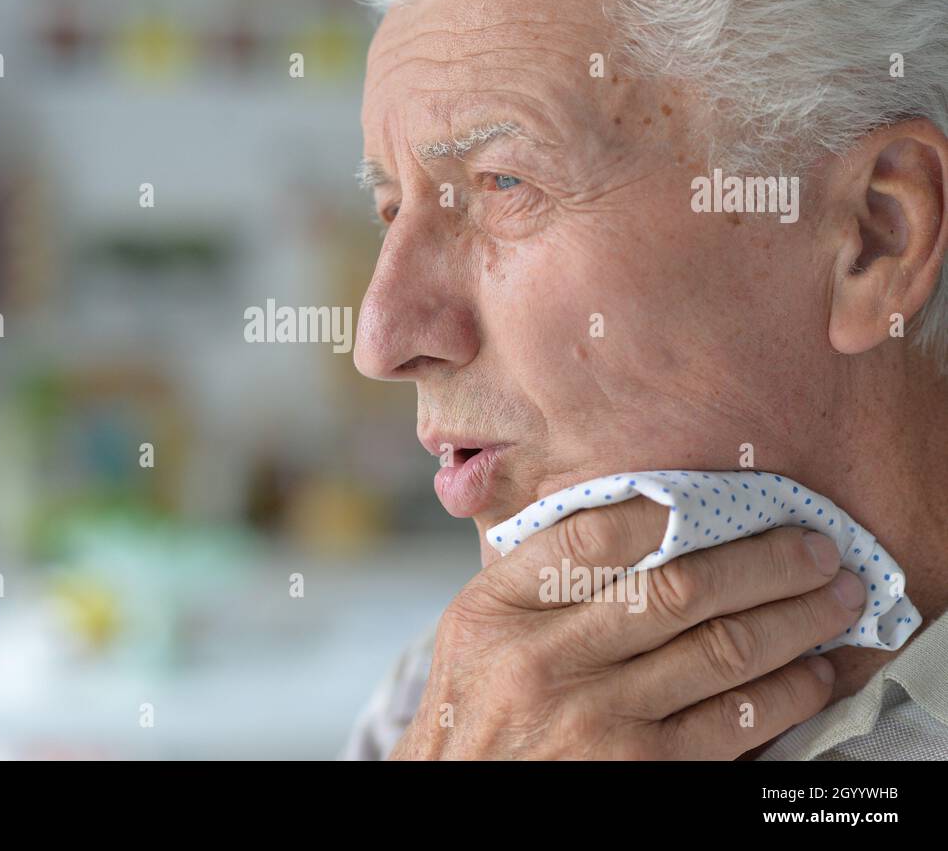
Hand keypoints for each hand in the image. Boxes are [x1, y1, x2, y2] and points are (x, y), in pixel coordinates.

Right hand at [389, 496, 864, 758]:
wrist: (464, 802)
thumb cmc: (480, 710)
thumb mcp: (479, 631)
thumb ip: (538, 576)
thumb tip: (643, 516)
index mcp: (498, 610)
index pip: (596, 536)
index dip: (673, 508)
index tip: (726, 496)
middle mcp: (545, 661)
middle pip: (678, 588)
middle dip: (764, 561)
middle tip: (814, 546)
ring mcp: (596, 722)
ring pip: (721, 651)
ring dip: (795, 619)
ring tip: (834, 597)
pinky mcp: (642, 774)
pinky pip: (735, 722)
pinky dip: (787, 692)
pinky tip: (812, 672)